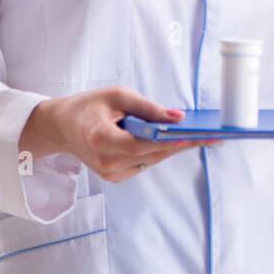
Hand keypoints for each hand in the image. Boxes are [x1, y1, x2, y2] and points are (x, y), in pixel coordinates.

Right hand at [19, 87, 222, 183]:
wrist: (59, 127)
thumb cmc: (87, 106)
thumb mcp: (116, 96)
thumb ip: (147, 107)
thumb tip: (177, 117)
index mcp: (99, 139)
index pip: (141, 144)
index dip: (169, 141)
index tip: (196, 136)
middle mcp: (105, 162)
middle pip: (153, 154)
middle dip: (184, 143)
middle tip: (214, 134)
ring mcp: (111, 173)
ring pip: (153, 160)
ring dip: (176, 147)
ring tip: (204, 135)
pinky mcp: (116, 177)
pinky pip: (146, 162)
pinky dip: (161, 151)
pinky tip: (179, 140)